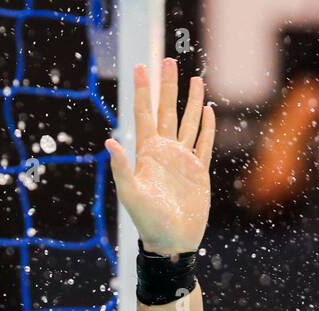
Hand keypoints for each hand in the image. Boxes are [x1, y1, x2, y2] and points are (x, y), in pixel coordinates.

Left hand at [105, 59, 214, 255]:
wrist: (171, 241)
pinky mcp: (198, 171)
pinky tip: (208, 111)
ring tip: (195, 78)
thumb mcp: (131, 194)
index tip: (141, 67)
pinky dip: (207, 127)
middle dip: (167, 86)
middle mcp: (165, 152)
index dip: (142, 91)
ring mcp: (182, 160)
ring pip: (188, 122)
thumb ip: (122, 168)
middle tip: (168, 61)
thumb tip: (110, 142)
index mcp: (147, 154)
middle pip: (166, 111)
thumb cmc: (148, 221)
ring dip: (191, 101)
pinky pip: (204, 143)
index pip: (145, 115)